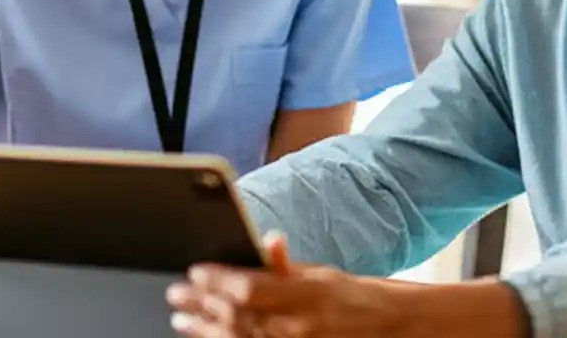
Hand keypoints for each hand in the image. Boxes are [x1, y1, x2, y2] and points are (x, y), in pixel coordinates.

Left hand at [165, 233, 403, 337]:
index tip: (194, 271)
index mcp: (309, 294)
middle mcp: (299, 325)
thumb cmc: (359, 299)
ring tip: (181, 320)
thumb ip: (288, 265)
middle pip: (236, 315)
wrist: (390, 329)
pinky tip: (209, 337)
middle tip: (176, 295)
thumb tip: (267, 240)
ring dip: (205, 329)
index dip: (216, 280)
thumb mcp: (324, 274)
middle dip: (200, 304)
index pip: (250, 286)